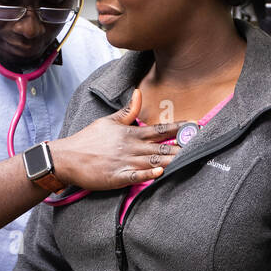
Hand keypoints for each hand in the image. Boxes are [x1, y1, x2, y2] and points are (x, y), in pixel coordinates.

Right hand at [49, 89, 184, 191]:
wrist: (67, 157)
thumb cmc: (88, 140)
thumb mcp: (108, 121)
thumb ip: (128, 111)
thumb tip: (139, 92)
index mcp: (131, 133)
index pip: (160, 130)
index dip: (180, 128)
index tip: (197, 126)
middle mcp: (131, 147)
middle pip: (162, 147)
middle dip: (182, 147)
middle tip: (202, 146)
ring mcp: (124, 162)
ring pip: (153, 161)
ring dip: (171, 161)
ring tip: (188, 160)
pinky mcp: (117, 177)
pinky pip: (135, 176)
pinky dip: (147, 174)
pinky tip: (159, 173)